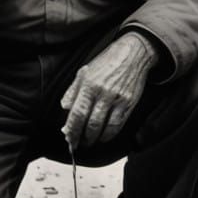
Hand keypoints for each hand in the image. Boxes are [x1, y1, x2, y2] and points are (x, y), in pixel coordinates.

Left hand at [61, 33, 159, 149]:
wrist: (133, 54)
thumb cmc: (107, 61)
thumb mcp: (84, 71)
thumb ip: (73, 90)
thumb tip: (64, 107)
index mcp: (89, 84)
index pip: (77, 113)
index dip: (72, 129)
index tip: (69, 138)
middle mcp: (103, 93)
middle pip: (90, 123)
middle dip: (82, 137)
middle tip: (77, 143)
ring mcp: (117, 99)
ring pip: (104, 127)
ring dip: (95, 139)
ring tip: (89, 142)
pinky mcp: (128, 104)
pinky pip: (118, 125)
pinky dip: (109, 135)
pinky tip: (104, 136)